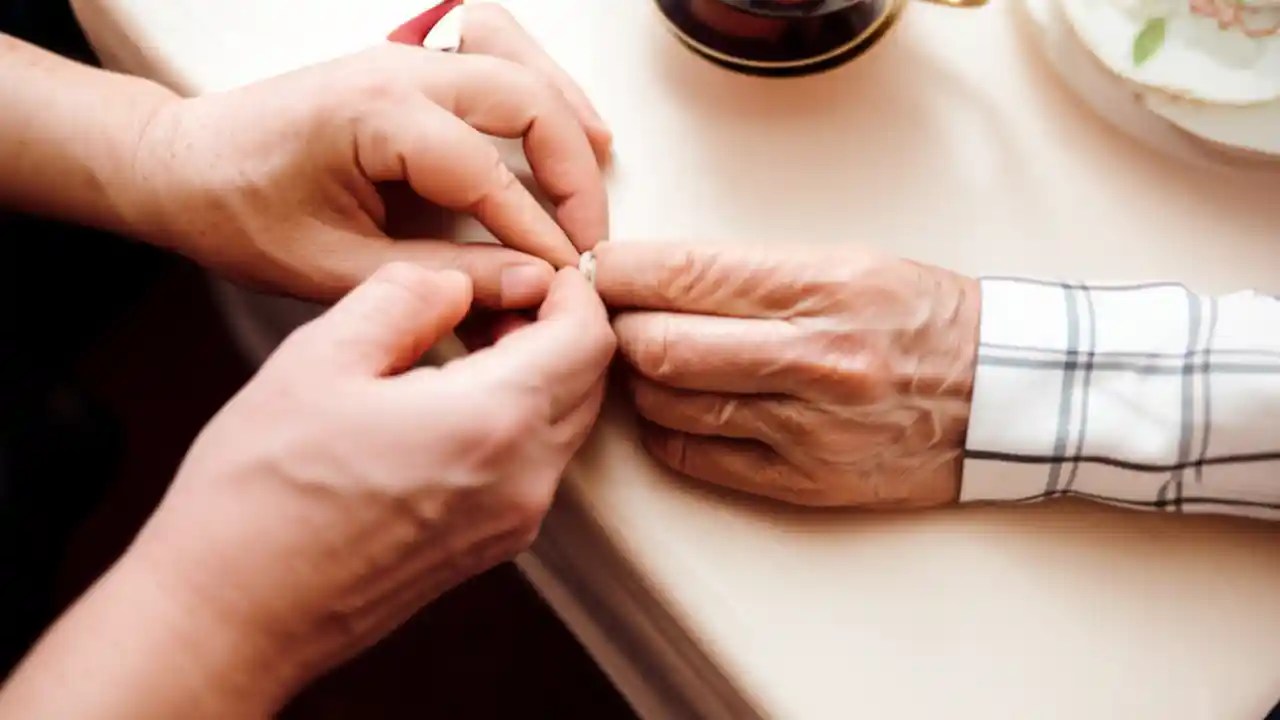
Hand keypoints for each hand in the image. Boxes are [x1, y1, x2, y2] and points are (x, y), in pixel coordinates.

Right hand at [0, 264, 614, 716]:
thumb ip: (405, 297)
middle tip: (489, 302)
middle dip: (556, 329)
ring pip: (566, 425)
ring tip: (463, 348)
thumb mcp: (320, 358)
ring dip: (538, 376)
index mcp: (494, 422)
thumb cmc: (260, 491)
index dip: (569, 288)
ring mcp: (511, 523)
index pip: (589, 338)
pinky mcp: (489, 548)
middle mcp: (524, 480)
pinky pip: (535, 465)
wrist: (230, 615)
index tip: (525, 268)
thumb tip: (457, 283)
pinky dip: (518, 421)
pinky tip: (448, 405)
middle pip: (589, 382)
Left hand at [128, 3, 610, 305]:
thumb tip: (530, 286)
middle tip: (589, 239)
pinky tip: (558, 123)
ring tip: (599, 167)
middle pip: (527, 99)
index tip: (570, 281)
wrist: (183, 166)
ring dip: (566, 112)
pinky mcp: (407, 66)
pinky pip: (495, 53)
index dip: (541, 234)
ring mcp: (404, 58)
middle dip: (572, 172)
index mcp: (375, 117)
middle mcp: (398, 71)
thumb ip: (443, 278)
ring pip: (519, 59)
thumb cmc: (240, 212)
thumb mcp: (338, 269)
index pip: (489, 174)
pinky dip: (537, 86)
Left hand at [595, 242, 979, 507]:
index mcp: (823, 286)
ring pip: (671, 405)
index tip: (597, 266)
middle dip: (615, 327)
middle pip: (660, 345)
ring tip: (648, 361)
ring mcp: (809, 427)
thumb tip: (655, 275)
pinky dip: (669, 433)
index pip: (683, 272)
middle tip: (609, 316)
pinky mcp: (808, 482)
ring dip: (639, 381)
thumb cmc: (924, 316)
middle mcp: (814, 358)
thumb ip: (748, 272)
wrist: (1007, 391)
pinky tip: (678, 409)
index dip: (618, 270)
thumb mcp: (847, 262)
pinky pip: (699, 460)